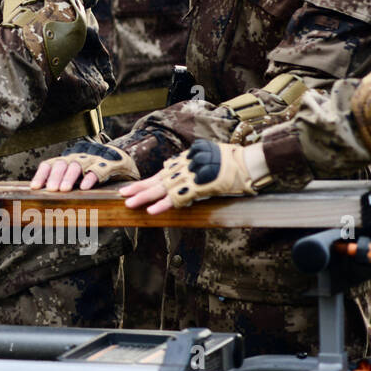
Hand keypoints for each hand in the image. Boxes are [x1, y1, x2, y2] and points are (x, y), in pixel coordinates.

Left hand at [29, 139, 139, 192]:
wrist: (121, 160)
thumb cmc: (93, 172)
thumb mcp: (77, 177)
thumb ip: (63, 185)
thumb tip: (45, 204)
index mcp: (66, 161)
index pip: (49, 164)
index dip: (41, 175)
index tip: (34, 188)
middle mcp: (77, 158)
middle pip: (62, 164)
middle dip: (55, 177)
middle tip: (51, 190)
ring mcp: (92, 159)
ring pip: (77, 165)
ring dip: (69, 177)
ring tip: (64, 190)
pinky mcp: (108, 164)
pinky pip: (98, 170)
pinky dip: (90, 178)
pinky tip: (85, 187)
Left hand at [121, 140, 267, 213]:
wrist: (249, 161)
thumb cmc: (233, 162)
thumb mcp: (209, 159)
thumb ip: (194, 166)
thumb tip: (182, 177)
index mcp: (186, 161)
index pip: (161, 174)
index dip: (146, 182)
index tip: (131, 188)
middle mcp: (185, 166)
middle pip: (157, 179)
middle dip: (138, 188)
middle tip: (121, 194)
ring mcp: (192, 175)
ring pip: (163, 188)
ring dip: (145, 197)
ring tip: (129, 204)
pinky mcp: (200, 186)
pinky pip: (178, 198)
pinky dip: (164, 205)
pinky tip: (152, 211)